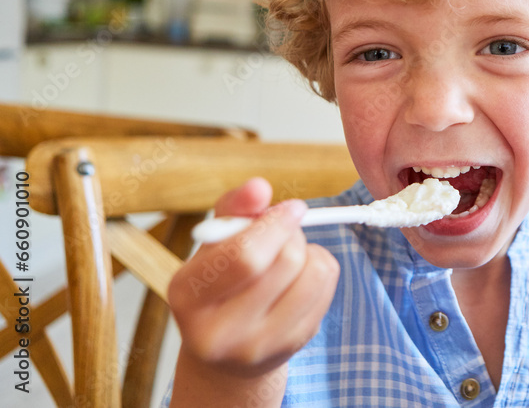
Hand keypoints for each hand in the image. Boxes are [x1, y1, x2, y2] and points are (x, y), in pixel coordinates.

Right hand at [167, 177, 339, 377]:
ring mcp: (259, 345)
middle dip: (292, 233)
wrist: (224, 355)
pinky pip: (326, 288)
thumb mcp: (213, 245)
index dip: (275, 223)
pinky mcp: (293, 345)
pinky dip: (319, 269)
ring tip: (289, 254)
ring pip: (313, 273)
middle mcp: (219, 331)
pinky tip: (298, 276)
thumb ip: (233, 209)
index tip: (290, 207)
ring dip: (309, 250)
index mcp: (188, 296)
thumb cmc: (219, 284)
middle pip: (286, 261)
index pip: (244, 256)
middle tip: (285, 229)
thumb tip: (259, 187)